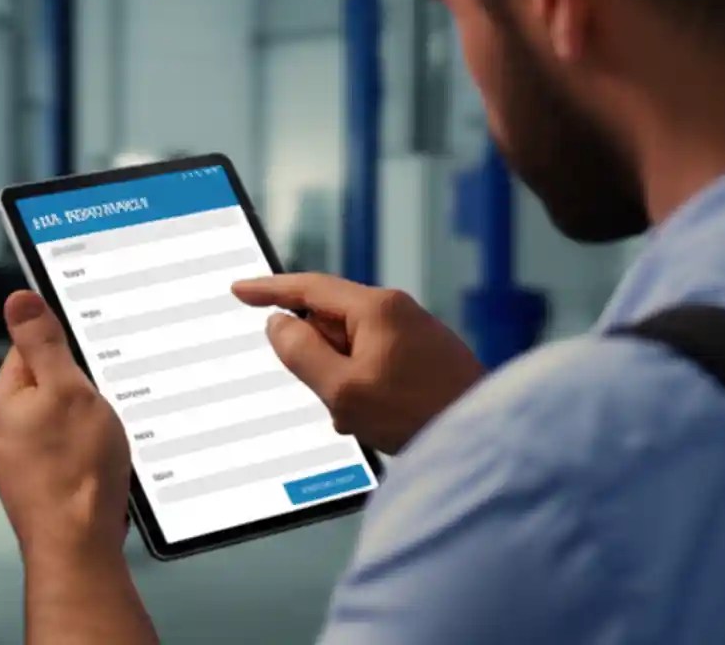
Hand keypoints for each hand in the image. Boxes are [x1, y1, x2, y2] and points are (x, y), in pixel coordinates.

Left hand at [0, 291, 130, 557]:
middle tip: (103, 404)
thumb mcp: (68, 389)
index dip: (66, 352)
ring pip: (58, 425)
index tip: (90, 360)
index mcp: (1, 402)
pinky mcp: (37, 490)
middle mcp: (1, 433)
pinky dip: (85, 456)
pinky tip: (103, 467)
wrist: (78, 546)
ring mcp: (18, 465)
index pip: (28, 351)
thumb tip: (17, 300)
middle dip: (80, 393)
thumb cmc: (76, 472)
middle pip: (46, 389)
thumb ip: (43, 343)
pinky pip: (65, 456)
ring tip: (105, 440)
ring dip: (85, 426)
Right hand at [233, 274, 485, 453]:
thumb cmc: (418, 415)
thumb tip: (279, 324)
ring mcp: (415, 331)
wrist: (484, 436)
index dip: (269, 290)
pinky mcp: (426, 354)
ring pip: (353, 348)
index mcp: (376, 308)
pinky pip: (376, 362)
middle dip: (317, 359)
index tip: (241, 290)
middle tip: (325, 396)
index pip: (309, 288)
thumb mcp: (343, 390)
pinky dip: (363, 388)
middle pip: (331, 321)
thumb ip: (302, 353)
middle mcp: (398, 311)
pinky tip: (374, 419)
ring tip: (358, 417)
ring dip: (341, 381)